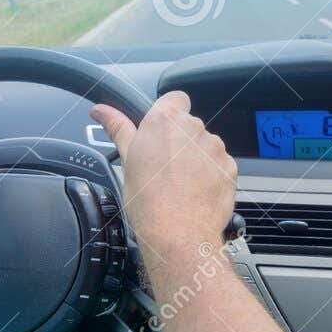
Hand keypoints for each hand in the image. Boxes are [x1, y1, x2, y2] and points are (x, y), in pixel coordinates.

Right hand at [90, 91, 235, 278]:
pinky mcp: (230, 167)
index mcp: (165, 121)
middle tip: (163, 166)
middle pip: (189, 125)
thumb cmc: (149, 201)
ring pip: (205, 145)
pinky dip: (210, 174)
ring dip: (195, 158)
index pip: (174, 98)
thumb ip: (118, 128)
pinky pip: (219, 164)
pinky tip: (195, 192)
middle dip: (179, 140)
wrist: (178, 234)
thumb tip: (101, 110)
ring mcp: (215, 148)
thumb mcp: (126, 160)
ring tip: (180, 183)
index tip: (159, 133)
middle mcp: (193, 128)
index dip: (167, 113)